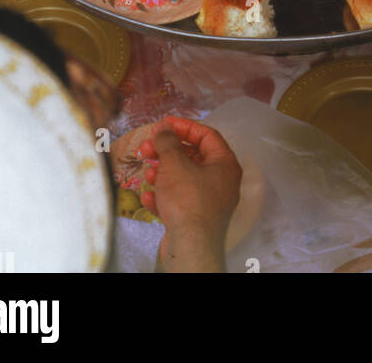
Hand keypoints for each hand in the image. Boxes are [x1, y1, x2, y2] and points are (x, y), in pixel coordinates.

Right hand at [139, 116, 241, 272]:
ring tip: (147, 173)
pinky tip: (148, 197)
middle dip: (167, 152)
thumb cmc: (187, 199)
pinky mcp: (196, 221)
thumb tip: (164, 129)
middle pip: (193, 157)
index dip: (184, 126)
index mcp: (225, 164)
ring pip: (184, 180)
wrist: (190, 247)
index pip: (207, 135)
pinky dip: (164, 196)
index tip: (163, 124)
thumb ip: (168, 141)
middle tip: (146, 148)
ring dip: (163, 173)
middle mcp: (222, 182)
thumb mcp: (175, 163)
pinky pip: (179, 201)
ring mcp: (209, 203)